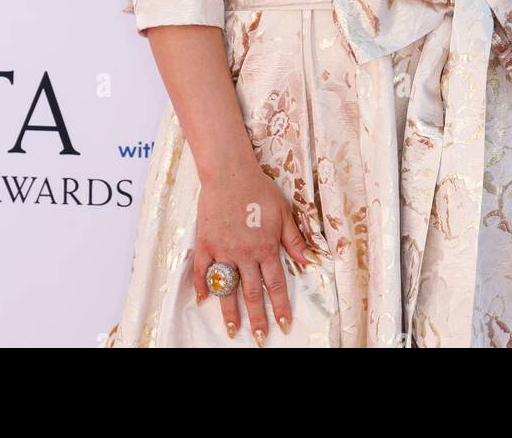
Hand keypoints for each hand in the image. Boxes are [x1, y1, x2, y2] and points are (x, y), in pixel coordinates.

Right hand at [190, 163, 315, 345]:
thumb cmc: (259, 190)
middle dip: (257, 318)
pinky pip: (203, 270)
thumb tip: (309, 261)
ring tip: (232, 330)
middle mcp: (245, 254)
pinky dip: (202, 286)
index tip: (284, 324)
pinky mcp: (206, 244)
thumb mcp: (284, 213)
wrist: (230, 174)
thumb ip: (294, 240)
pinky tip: (203, 300)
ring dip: (230, 312)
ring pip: (228, 288)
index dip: (280, 306)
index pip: (275, 284)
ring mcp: (223, 250)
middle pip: (252, 293)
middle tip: (260, 338)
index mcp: (266, 247)